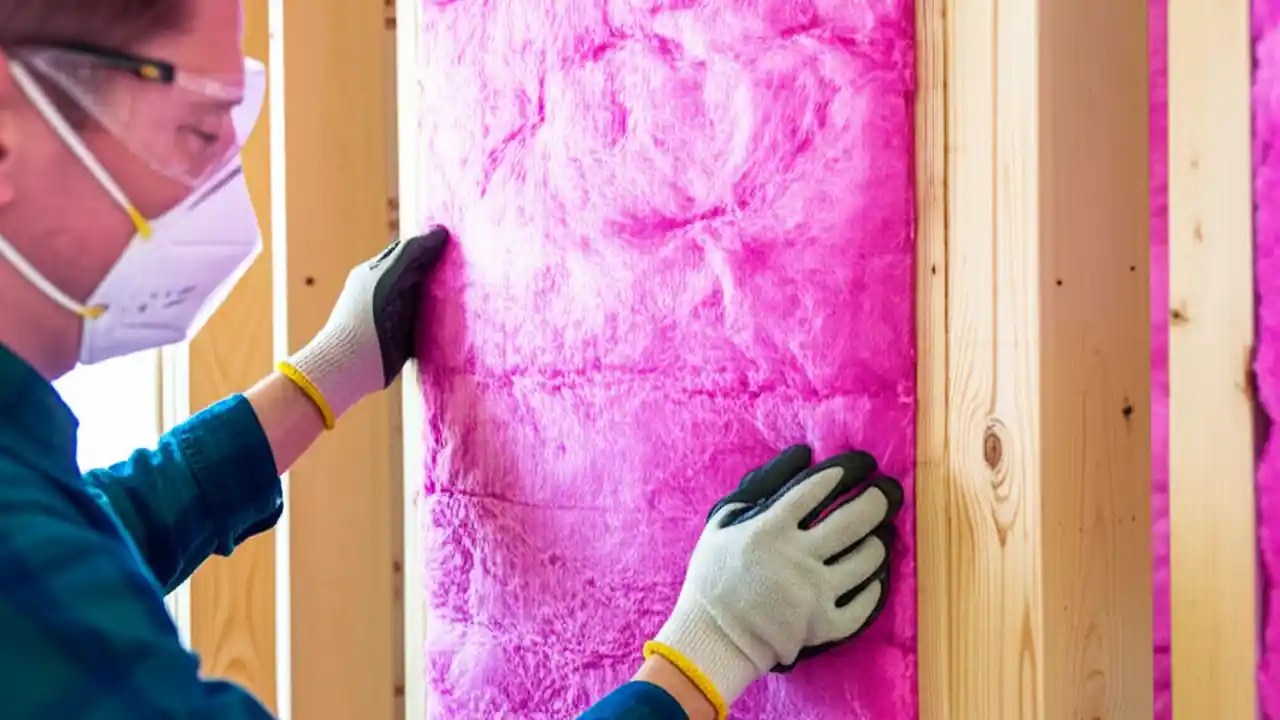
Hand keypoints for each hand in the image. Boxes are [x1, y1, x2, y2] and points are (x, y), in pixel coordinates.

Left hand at [277, 227, 448, 427]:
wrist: (351, 361)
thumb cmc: (366, 313)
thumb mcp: (390, 274)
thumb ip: (412, 252)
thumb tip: (440, 232)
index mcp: (376, 272)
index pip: (408, 253)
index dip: (430, 247)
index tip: (455, 246)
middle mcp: (385, 292)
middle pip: (418, 275)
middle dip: (439, 272)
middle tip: (465, 268)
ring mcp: (394, 316)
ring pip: (425, 300)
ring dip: (442, 299)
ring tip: (465, 293)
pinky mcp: (403, 340)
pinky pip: (427, 325)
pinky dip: (440, 323)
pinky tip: (455, 320)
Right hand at [645, 445, 902, 717]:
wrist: (713, 637)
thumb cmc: (715, 575)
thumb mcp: (724, 522)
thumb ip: (761, 485)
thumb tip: (803, 454)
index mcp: (770, 530)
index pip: (817, 489)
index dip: (845, 471)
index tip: (858, 465)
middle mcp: (797, 558)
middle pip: (854, 520)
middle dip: (878, 499)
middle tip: (888, 489)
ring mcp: (814, 593)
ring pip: (867, 560)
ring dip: (879, 541)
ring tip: (880, 532)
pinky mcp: (824, 625)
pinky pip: (864, 604)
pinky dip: (874, 588)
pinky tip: (874, 576)